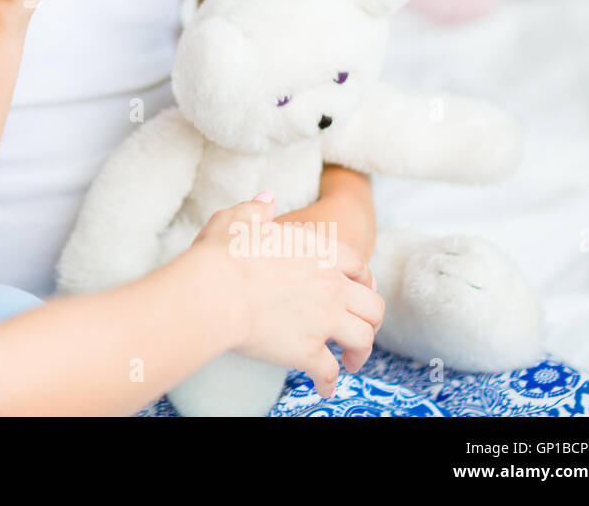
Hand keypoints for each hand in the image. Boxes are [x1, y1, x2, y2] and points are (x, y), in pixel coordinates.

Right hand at [194, 196, 383, 397]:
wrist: (215, 291)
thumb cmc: (224, 253)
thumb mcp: (239, 218)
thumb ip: (258, 208)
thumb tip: (267, 199)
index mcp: (320, 252)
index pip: (359, 265)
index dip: (364, 278)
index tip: (362, 288)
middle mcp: (331, 287)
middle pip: (373, 306)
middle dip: (372, 319)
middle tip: (363, 328)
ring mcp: (323, 320)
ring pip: (363, 339)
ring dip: (361, 352)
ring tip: (353, 362)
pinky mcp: (307, 351)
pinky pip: (329, 372)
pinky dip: (329, 382)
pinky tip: (324, 388)